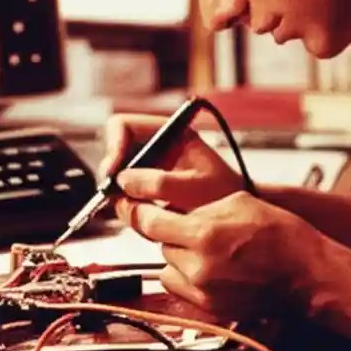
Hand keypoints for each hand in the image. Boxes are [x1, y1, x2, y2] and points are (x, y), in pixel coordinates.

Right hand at [99, 113, 242, 213]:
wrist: (237, 220)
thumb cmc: (226, 198)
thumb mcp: (195, 188)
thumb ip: (159, 183)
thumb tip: (122, 181)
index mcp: (169, 133)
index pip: (122, 126)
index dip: (113, 146)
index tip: (114, 172)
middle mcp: (155, 149)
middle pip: (114, 156)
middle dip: (116, 181)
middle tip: (124, 202)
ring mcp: (148, 172)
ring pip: (117, 183)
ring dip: (125, 202)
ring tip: (150, 216)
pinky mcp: (146, 193)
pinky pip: (125, 201)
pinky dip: (132, 214)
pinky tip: (153, 224)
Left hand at [117, 191, 337, 319]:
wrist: (307, 273)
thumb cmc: (280, 234)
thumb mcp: (236, 202)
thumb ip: (196, 206)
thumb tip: (166, 205)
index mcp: (203, 233)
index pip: (148, 221)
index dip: (134, 210)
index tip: (126, 203)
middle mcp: (198, 265)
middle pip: (158, 243)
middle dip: (168, 232)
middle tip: (189, 225)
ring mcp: (203, 290)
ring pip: (167, 266)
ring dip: (177, 255)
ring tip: (204, 248)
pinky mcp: (210, 307)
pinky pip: (180, 287)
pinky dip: (186, 276)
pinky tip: (208, 266)